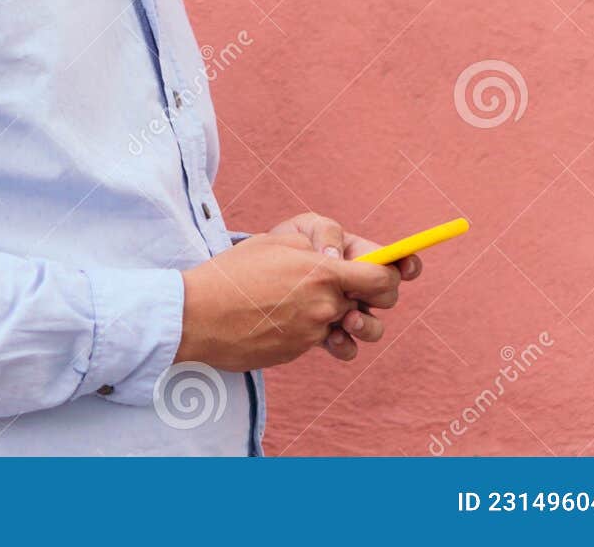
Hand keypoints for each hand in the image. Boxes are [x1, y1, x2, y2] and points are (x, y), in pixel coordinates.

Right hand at [173, 233, 401, 371]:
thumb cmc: (234, 272)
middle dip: (371, 297)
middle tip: (353, 286)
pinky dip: (315, 331)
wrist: (198, 316)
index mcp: (325, 274)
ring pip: (349, 329)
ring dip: (346, 320)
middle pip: (373, 307)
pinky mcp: (298, 352)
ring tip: (326, 308)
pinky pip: (320, 341)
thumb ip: (319, 247)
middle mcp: (326, 307)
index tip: (394, 267)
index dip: (394, 272)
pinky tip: (295, 320)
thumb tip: (342, 260)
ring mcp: (313, 334)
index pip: (384, 278)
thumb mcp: (277, 241)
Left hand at [266, 211, 422, 360]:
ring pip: (372, 326)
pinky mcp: (326, 335)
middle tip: (353, 290)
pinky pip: (348, 347)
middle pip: (387, 294)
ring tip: (348, 320)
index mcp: (356, 257)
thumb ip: (325, 233)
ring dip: (367, 325)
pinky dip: (345, 345)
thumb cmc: (279, 248)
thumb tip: (336, 258)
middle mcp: (356, 287)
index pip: (393, 261)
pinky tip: (332, 338)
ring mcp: (343, 312)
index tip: (406, 268)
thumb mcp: (299, 229)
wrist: (247, 285)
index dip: (407, 263)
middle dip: (379, 293)